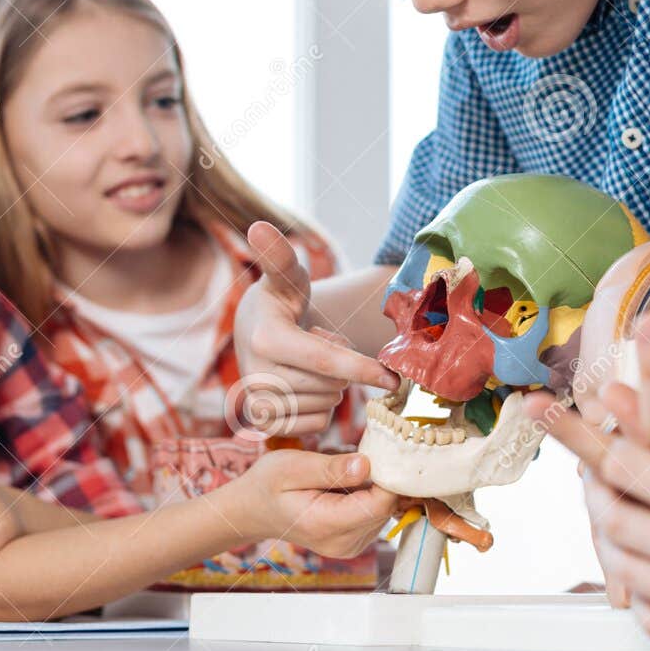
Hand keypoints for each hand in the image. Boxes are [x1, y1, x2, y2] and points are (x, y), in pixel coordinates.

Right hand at [220, 447, 398, 558]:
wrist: (253, 510)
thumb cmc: (268, 484)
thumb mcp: (292, 466)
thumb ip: (331, 468)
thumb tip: (367, 464)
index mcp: (326, 525)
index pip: (379, 504)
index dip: (387, 476)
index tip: (379, 451)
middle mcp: (343, 543)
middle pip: (386, 507)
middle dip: (379, 478)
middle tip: (354, 455)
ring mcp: (350, 546)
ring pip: (384, 510)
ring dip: (372, 486)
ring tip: (342, 472)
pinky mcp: (355, 541)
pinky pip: (376, 514)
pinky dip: (367, 495)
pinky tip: (344, 485)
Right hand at [233, 222, 398, 436]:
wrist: (255, 331)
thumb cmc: (281, 299)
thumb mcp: (287, 276)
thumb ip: (280, 256)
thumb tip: (258, 225)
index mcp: (266, 338)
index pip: (325, 361)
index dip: (363, 369)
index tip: (394, 376)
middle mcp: (255, 376)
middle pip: (331, 385)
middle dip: (343, 370)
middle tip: (324, 344)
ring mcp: (257, 404)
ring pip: (325, 407)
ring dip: (332, 388)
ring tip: (312, 365)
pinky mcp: (264, 424)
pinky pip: (316, 426)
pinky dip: (323, 408)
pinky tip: (308, 388)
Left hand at [533, 318, 649, 650]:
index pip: (626, 469)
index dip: (596, 449)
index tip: (581, 436)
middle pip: (613, 522)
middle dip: (596, 501)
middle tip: (591, 487)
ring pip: (625, 572)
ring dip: (612, 547)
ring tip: (611, 528)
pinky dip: (641, 597)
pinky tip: (645, 578)